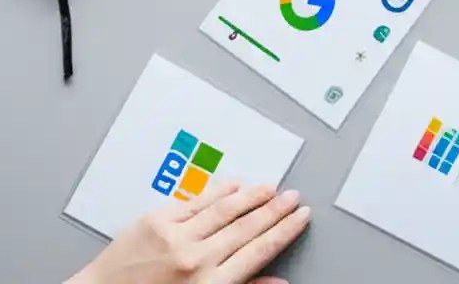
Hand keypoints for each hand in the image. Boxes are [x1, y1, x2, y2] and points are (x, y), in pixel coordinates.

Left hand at [67, 180, 309, 283]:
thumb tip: (279, 283)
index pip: (260, 250)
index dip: (285, 230)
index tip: (300, 217)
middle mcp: (197, 259)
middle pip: (248, 227)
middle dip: (276, 209)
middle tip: (293, 197)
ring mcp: (176, 237)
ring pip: (226, 209)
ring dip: (253, 196)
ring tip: (270, 187)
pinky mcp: (157, 220)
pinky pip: (196, 201)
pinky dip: (218, 191)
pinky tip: (233, 184)